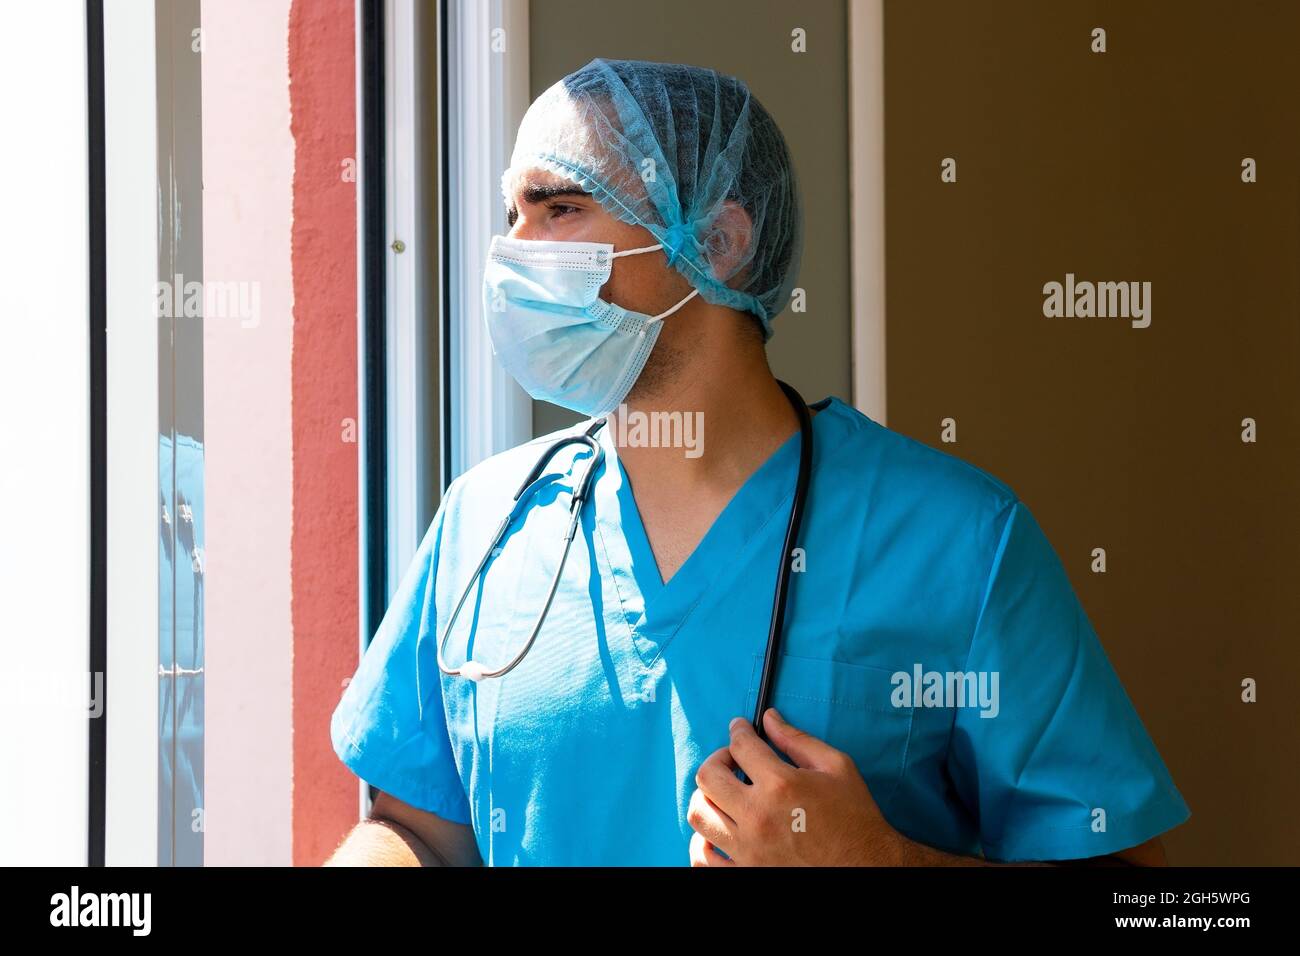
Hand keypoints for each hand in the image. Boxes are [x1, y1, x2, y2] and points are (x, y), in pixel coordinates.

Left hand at [687, 707, 902, 865]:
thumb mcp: (836, 767)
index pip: (741, 745)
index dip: (739, 730)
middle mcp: (757, 816)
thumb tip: (769, 719)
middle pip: (708, 776)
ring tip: (725, 794)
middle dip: (716, 759)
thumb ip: (797, 740)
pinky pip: (702, 858)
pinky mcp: (744, 873)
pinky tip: (719, 830)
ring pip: (699, 814)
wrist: (866, 867)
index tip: (740, 729)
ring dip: (707, 796)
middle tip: (732, 760)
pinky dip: (703, 841)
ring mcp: (747, 849)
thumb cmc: (854, 817)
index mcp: (781, 785)